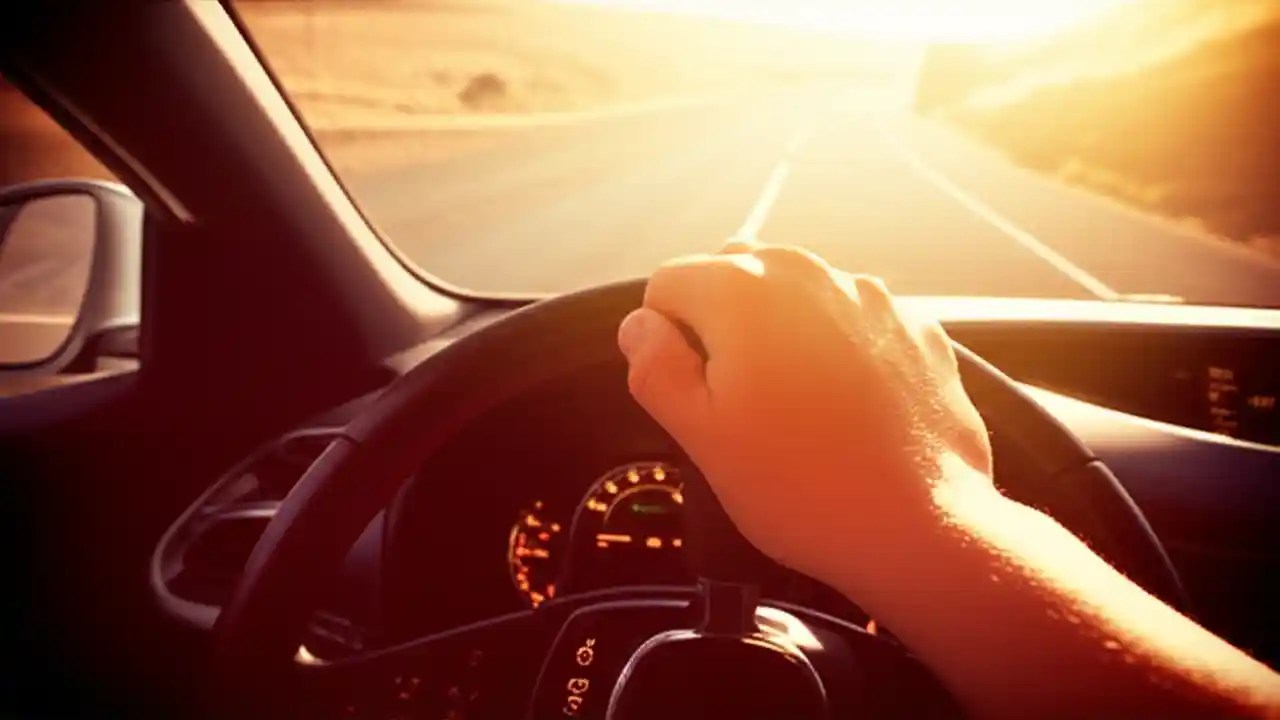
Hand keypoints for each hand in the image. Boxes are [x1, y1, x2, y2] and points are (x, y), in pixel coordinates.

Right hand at [617, 242, 992, 588]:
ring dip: (782, 332)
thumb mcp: (699, 436)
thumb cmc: (799, 488)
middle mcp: (808, 272)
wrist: (920, 526)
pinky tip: (847, 410)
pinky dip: (840, 349)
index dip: (665, 338)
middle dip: (722, 323)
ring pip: (797, 294)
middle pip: (734, 274)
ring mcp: (871, 295)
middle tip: (736, 401)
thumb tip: (640, 325)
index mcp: (741, 289)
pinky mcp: (916, 327)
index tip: (690, 393)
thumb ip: (655, 367)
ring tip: (795, 409)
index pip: (667, 283)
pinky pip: (854, 321)